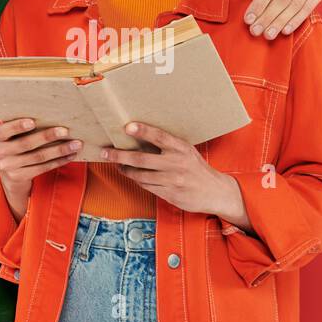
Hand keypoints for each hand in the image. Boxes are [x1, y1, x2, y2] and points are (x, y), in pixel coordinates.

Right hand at [0, 117, 81, 219]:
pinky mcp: (19, 177)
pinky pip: (42, 168)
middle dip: (47, 136)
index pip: (4, 130)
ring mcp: (8, 166)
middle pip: (26, 143)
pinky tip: (70, 155)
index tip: (32, 121)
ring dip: (59, 150)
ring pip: (38, 156)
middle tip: (65, 131)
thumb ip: (23, 124)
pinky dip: (58, 161)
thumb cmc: (16, 142)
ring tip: (75, 144)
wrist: (9, 172)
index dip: (17, 126)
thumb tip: (53, 113)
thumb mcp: (12, 134)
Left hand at [101, 121, 248, 225]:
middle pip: (142, 159)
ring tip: (117, 164)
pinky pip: (147, 187)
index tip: (127, 127)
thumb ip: (169, 146)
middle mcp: (176, 164)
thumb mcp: (187, 151)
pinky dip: (137, 180)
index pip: (160, 137)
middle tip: (106, 152)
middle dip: (120, 155)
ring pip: (140, 176)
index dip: (143, 131)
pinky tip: (131, 175)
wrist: (215, 191)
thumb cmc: (197, 168)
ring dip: (125, 170)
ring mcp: (173, 181)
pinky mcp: (170, 194)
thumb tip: (141, 137)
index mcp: (181, 148)